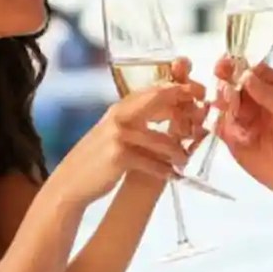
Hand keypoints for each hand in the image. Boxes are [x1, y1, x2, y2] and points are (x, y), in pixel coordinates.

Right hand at [52, 58, 205, 203]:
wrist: (71, 181)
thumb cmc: (96, 158)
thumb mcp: (114, 132)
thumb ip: (138, 120)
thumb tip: (172, 114)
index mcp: (120, 108)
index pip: (154, 91)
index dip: (179, 90)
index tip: (198, 96)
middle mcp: (119, 116)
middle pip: (158, 102)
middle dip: (184, 109)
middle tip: (201, 123)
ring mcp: (119, 135)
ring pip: (161, 139)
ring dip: (177, 152)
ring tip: (185, 160)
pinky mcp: (120, 156)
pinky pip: (152, 162)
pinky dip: (165, 171)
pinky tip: (173, 176)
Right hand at [213, 58, 272, 209]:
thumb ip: (270, 97)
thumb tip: (247, 76)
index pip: (253, 70)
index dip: (239, 65)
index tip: (226, 65)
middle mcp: (256, 99)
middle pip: (234, 82)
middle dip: (225, 80)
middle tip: (221, 81)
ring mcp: (243, 117)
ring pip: (224, 101)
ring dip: (221, 100)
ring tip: (226, 104)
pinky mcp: (233, 137)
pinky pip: (219, 124)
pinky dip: (217, 121)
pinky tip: (223, 125)